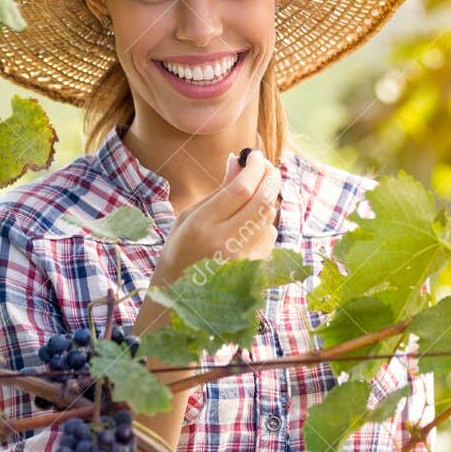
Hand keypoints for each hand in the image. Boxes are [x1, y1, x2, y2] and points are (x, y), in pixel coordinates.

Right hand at [153, 150, 280, 289]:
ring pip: (269, 218)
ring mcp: (243, 260)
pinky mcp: (255, 272)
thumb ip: (218, 191)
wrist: (180, 296)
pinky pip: (269, 237)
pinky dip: (263, 225)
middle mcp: (225, 243)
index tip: (256, 155)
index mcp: (202, 226)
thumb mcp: (189, 217)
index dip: (254, 168)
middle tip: (268, 167)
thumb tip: (238, 160)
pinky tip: (247, 229)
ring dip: (266, 201)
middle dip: (270, 179)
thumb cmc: (181, 250)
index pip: (241, 189)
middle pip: (263, 202)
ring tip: (251, 198)